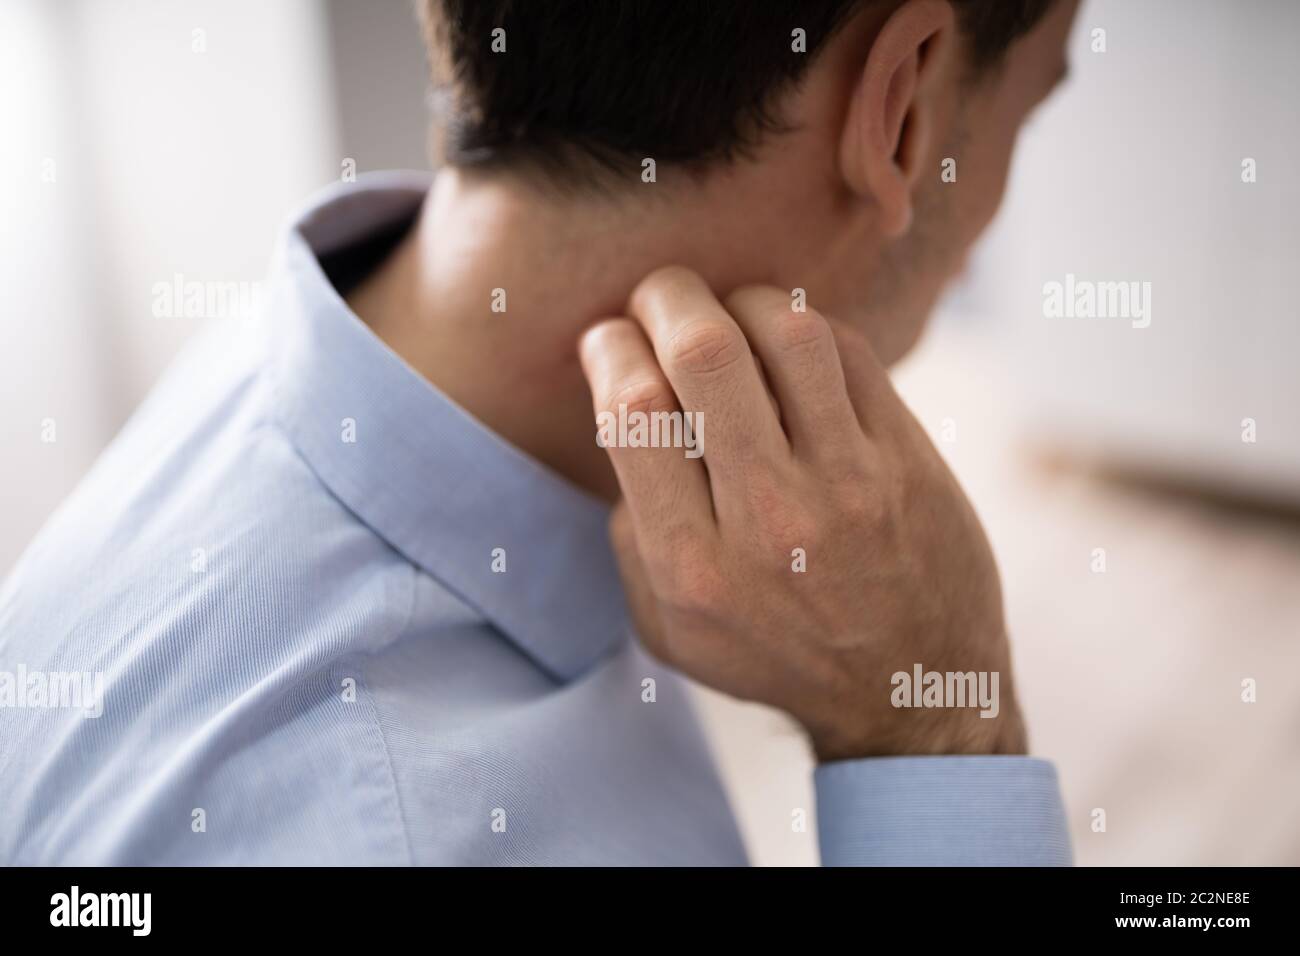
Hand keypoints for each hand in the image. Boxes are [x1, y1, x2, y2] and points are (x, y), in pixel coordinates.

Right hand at [578, 266, 1025, 760]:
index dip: (610, 348)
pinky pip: (851, 353)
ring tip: (730, 311)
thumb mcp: (672, 627)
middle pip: (704, 352)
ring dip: (744, 299)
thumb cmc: (776, 653)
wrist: (910, 691)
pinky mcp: (909, 462)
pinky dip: (808, 328)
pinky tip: (791, 346)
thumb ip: (635, 530)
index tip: (610, 338)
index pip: (634, 411)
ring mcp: (849, 486)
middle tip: (660, 294)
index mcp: (692, 566)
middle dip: (666, 295)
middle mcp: (770, 520)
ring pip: (789, 332)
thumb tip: (624, 413)